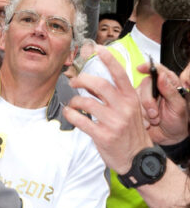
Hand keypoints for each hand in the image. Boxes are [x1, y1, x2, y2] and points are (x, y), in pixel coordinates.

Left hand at [63, 46, 153, 173]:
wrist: (137, 158)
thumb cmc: (129, 131)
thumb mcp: (129, 110)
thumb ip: (113, 96)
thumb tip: (90, 81)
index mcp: (131, 98)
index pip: (120, 74)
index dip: (109, 60)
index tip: (97, 49)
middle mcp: (124, 108)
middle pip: (99, 84)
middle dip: (82, 79)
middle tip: (74, 82)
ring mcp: (114, 122)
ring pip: (86, 102)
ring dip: (75, 100)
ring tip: (73, 104)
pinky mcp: (103, 135)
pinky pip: (80, 120)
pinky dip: (71, 114)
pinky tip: (70, 114)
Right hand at [136, 61, 188, 144]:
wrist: (170, 137)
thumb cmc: (177, 121)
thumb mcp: (178, 107)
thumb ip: (170, 91)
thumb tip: (162, 76)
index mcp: (168, 84)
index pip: (158, 70)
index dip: (148, 67)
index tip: (141, 68)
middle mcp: (155, 88)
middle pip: (144, 84)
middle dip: (148, 101)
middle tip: (155, 113)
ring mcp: (144, 97)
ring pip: (136, 96)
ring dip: (144, 111)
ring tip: (154, 119)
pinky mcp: (136, 105)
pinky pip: (131, 106)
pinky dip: (139, 116)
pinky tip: (147, 122)